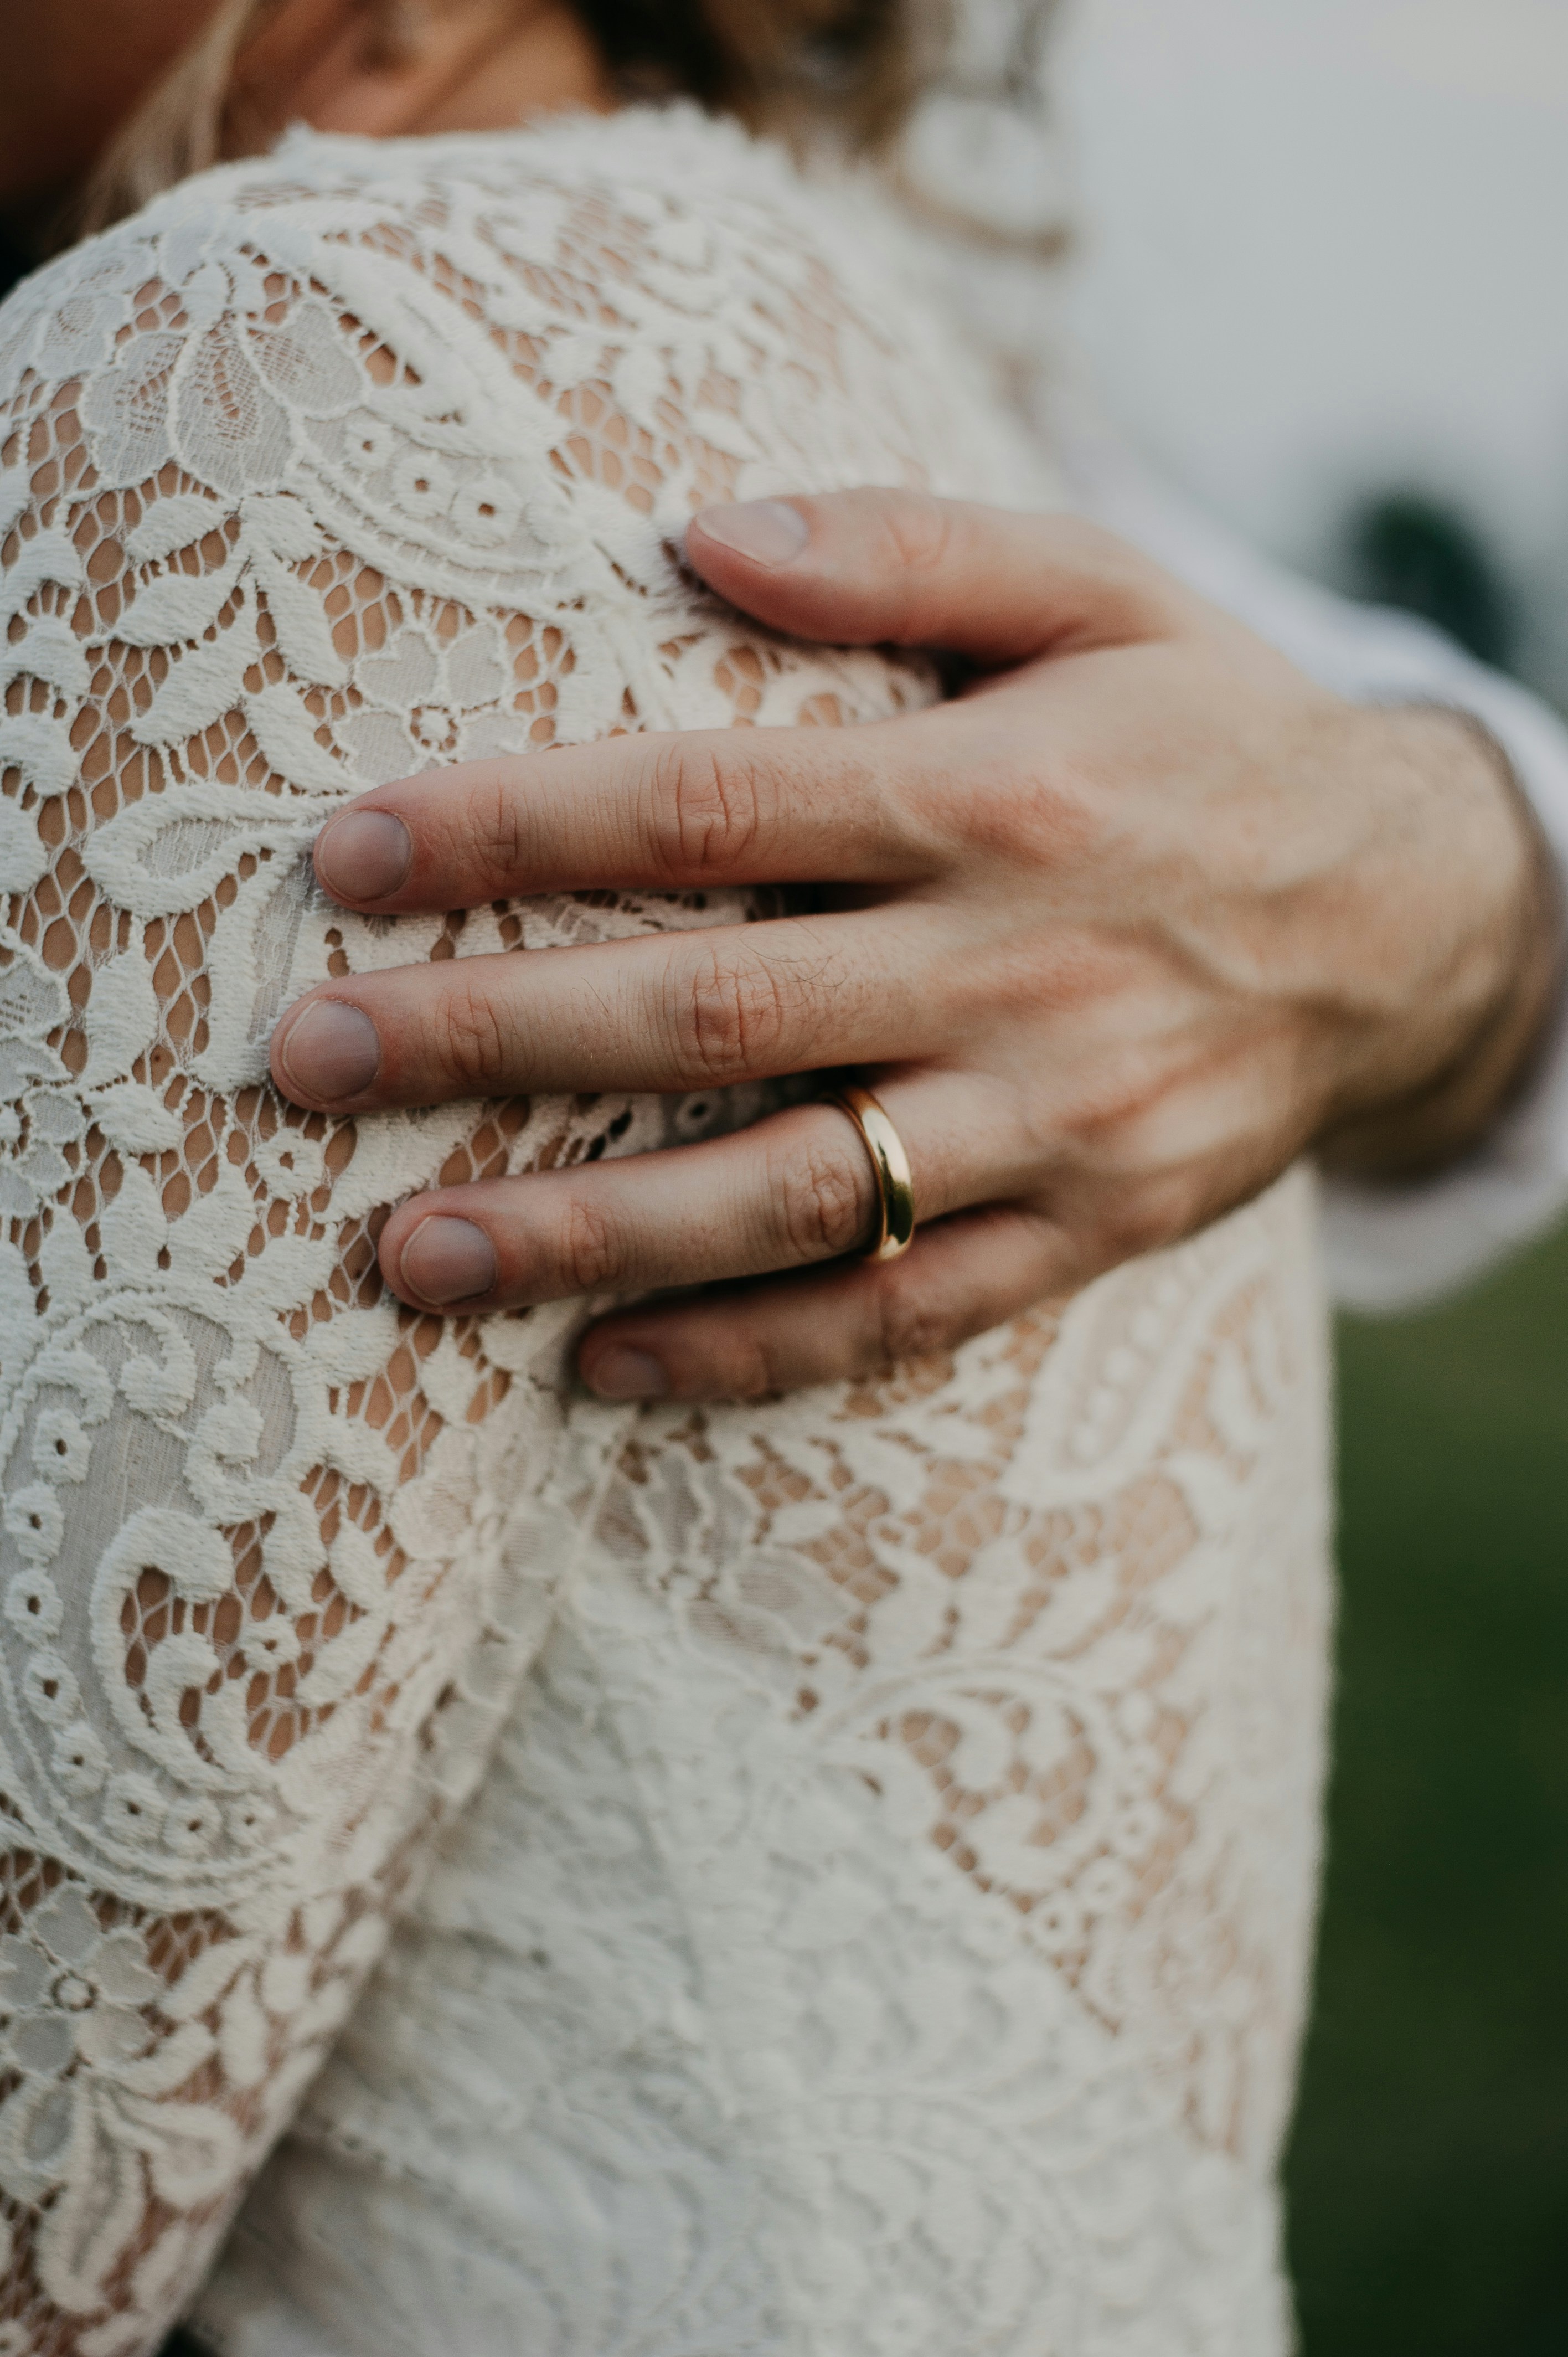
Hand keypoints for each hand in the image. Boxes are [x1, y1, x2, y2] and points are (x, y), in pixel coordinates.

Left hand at [269, 491, 1559, 1398]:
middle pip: (714, 1017)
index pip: (710, 810)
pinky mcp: (1091, 1230)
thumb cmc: (1210, 734)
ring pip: (792, 1199)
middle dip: (492, 1043)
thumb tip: (699, 538)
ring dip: (586, 1233)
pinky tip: (603, 1366)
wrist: (1416, 917)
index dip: (516, 833)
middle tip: (306, 1066)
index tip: (348, 856)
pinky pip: (903, 1315)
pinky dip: (750, 1353)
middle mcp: (1022, 969)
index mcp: (1001, 793)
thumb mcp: (1101, 589)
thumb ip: (908, 548)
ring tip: (408, 1258)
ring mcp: (1060, 1123)